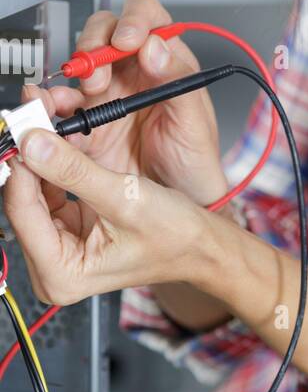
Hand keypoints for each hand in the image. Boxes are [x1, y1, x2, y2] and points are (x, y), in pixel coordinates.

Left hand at [3, 127, 215, 304]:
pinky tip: (57, 142)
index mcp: (62, 274)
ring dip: (38, 156)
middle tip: (33, 116)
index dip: (22, 162)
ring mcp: (59, 249)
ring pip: (32, 193)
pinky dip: (52, 164)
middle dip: (29, 156)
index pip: (22, 210)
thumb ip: (73, 170)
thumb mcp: (124, 197)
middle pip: (22, 201)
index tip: (24, 124)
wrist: (201, 243)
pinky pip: (46, 192)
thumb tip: (33, 144)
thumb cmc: (175, 237)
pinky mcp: (67, 231)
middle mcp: (54, 267)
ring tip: (44, 122)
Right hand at [38, 0, 227, 207]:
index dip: (134, 18)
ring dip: (75, 72)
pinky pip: (64, 105)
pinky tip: (60, 111)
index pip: (147, 17)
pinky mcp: (87, 124)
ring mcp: (107, 95)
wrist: (179, 204)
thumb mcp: (196, 123)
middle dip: (96, 45)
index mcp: (166, 62)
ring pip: (81, 64)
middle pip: (104, 33)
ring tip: (82, 93)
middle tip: (100, 72)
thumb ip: (177, 81)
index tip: (128, 39)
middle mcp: (133, 72)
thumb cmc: (196, 163)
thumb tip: (154, 45)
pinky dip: (55, 104)